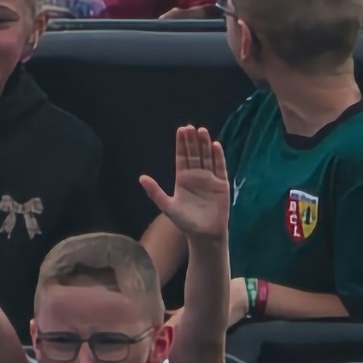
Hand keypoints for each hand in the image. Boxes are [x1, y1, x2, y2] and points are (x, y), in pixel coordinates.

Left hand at [148, 119, 232, 251]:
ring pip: (207, 157)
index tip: (181, 130)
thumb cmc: (185, 222)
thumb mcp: (167, 206)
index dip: (181, 144)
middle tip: (190, 127)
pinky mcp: (221, 184)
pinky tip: (216, 145)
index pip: (182, 157)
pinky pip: (220, 167)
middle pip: (194, 154)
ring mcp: (209, 179)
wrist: (204, 235)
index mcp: (182, 179)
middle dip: (192, 141)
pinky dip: (219, 157)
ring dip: (205, 145)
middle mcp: (196, 176)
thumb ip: (155, 192)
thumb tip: (141, 178)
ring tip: (203, 131)